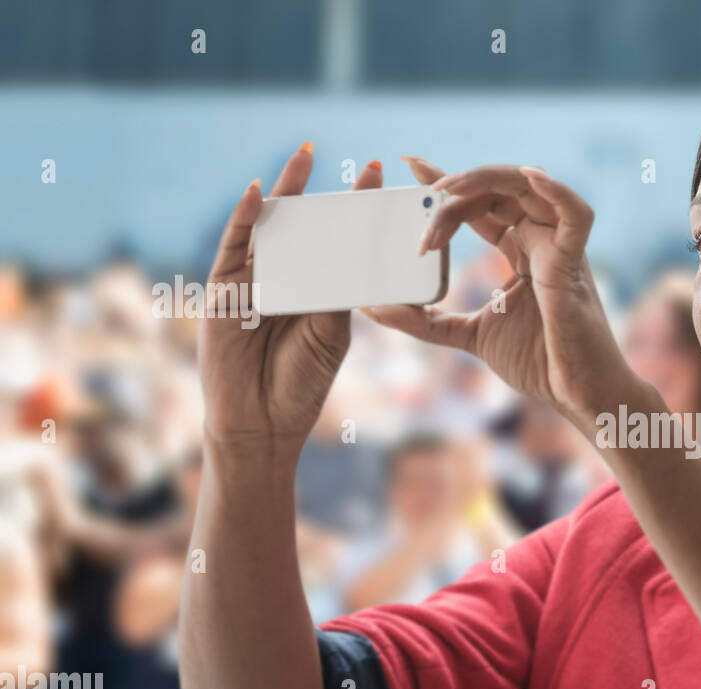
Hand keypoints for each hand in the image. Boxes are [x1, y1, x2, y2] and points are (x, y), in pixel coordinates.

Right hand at [199, 144, 383, 448]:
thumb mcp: (331, 333)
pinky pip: (233, 246)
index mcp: (317, 289)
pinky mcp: (224, 289)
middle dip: (315, 190)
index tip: (376, 177)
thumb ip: (338, 294)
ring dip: (284, 192)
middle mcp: (286, 279)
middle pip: (301, 225)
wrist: (262, 421)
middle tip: (335, 153)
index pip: (336, 240)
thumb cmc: (301, 382)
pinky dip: (243, 218)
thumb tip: (354, 254)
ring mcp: (253, 281)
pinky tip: (256, 193)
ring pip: (268, 227)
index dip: (352, 209)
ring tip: (304, 158)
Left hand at [362, 158, 644, 421]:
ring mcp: (561, 249)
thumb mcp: (468, 335)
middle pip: (497, 191)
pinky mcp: (575, 264)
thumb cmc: (539, 363)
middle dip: (455, 189)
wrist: (575, 395)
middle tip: (419, 199)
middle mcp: (543, 241)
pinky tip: (530, 176)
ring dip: (484, 182)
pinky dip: (557, 191)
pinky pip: (576, 214)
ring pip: (528, 188)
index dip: (449, 184)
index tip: (410, 167)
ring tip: (444, 195)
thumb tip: (375, 309)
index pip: (481, 205)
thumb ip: (426, 321)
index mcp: (522, 251)